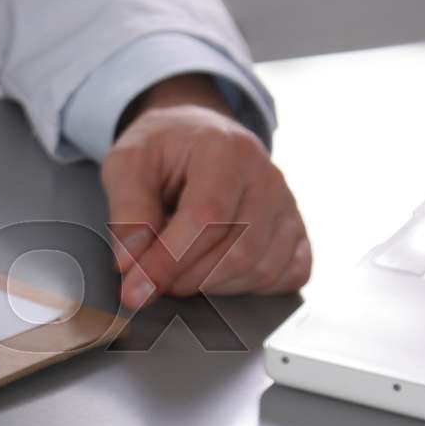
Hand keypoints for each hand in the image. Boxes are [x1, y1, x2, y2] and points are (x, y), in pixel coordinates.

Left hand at [101, 74, 311, 310]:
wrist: (196, 135)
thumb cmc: (162, 149)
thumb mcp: (127, 165)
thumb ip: (127, 213)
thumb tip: (130, 265)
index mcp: (225, 150)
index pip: (206, 218)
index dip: (169, 261)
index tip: (135, 290)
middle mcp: (267, 177)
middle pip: (236, 250)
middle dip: (185, 278)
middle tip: (148, 279)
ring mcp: (288, 205)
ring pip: (260, 269)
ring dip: (211, 286)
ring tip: (177, 272)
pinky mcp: (297, 230)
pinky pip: (289, 275)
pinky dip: (249, 288)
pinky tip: (217, 275)